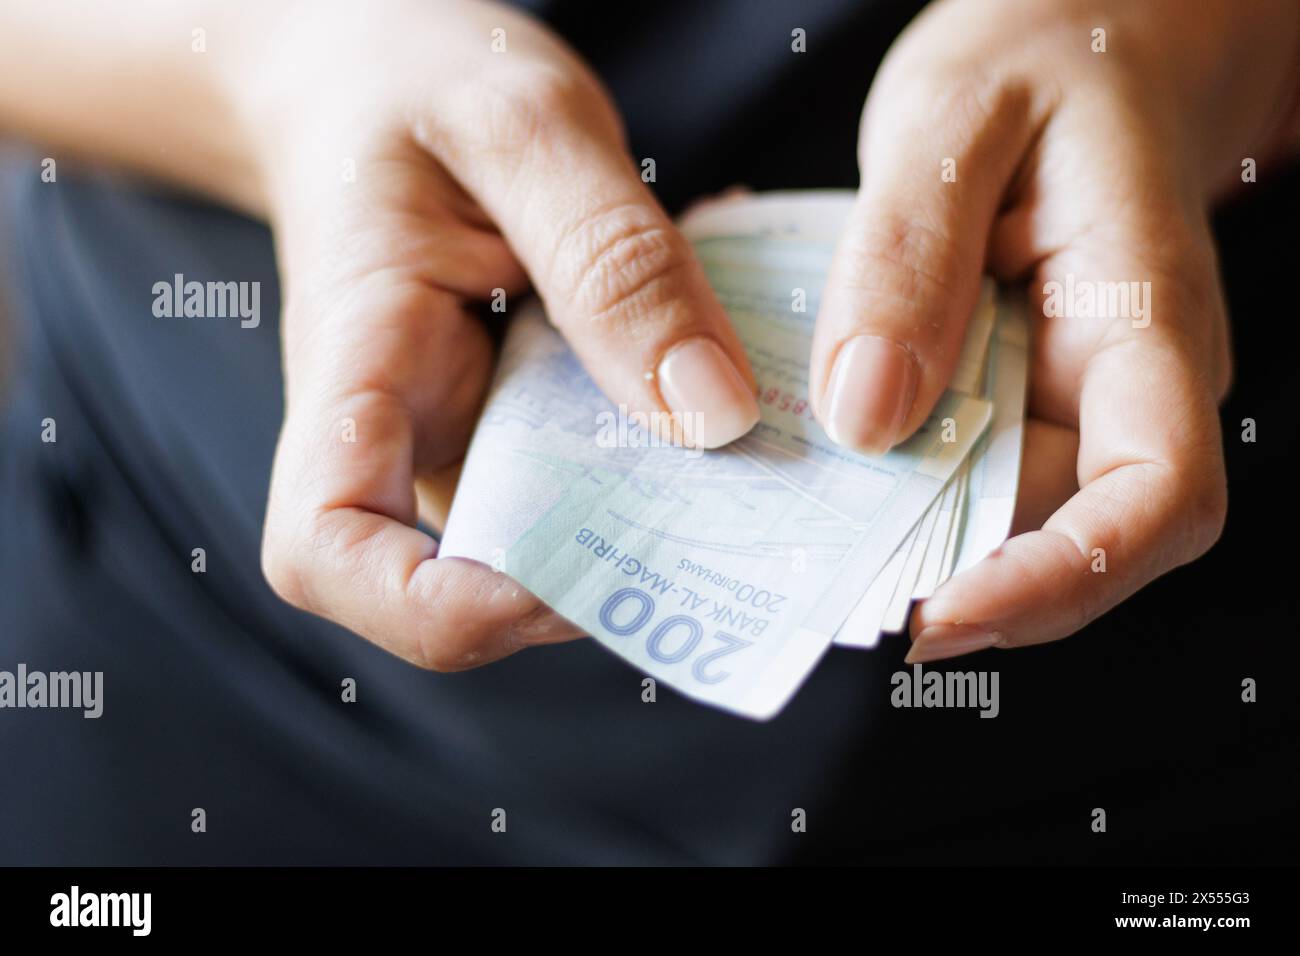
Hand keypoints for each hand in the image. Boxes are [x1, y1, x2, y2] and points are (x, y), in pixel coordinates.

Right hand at [251, 1, 759, 668]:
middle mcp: (399, 435)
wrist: (373, 78)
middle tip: (732, 493)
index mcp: (353, 372)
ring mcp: (462, 438)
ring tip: (748, 407)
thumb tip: (710, 416)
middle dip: (609, 570)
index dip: (442, 606)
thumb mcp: (522, 129)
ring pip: (558, 538)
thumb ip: (613, 262)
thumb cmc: (410, 85)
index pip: (330, 557)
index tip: (566, 566)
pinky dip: (670, 434)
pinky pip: (601, 467)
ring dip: (666, 507)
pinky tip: (717, 347)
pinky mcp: (517, 422)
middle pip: (467, 585)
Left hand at [808, 0, 1299, 660]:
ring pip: (992, 510)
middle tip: (812, 587)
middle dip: (944, 576)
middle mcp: (1116, 382)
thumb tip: (866, 414)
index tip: (942, 612)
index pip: (1156, 500)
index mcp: (1141, 319)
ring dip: (900, 536)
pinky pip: (951, 460)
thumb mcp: (956, 120)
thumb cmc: (1043, 58)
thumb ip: (908, 254)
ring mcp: (1062, 392)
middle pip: (1056, 534)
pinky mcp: (1007, 387)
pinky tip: (808, 456)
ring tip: (792, 530)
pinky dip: (882, 476)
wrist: (1088, 35)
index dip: (1063, 581)